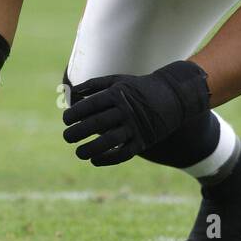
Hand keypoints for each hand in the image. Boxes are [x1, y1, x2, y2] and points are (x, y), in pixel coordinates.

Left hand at [62, 61, 209, 166]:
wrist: (174, 95)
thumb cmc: (141, 87)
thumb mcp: (119, 80)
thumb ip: (95, 85)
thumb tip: (72, 91)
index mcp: (118, 94)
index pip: (90, 105)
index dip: (75, 114)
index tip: (66, 120)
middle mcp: (126, 111)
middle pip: (96, 123)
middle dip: (78, 132)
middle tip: (66, 137)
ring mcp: (136, 127)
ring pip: (109, 141)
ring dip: (91, 149)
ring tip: (78, 153)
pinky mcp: (144, 141)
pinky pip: (124, 153)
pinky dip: (108, 159)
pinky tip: (94, 160)